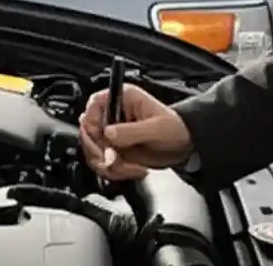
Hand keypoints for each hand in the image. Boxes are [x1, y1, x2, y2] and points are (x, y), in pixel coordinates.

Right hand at [78, 83, 193, 180]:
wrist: (184, 146)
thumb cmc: (175, 128)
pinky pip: (102, 163)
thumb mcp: (155, 128)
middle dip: (101, 151)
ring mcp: (112, 134)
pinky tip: (133, 170)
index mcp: (122, 99)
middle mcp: (113, 114)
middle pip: (88, 131)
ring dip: (109, 165)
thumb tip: (108, 133)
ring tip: (131, 168)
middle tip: (116, 160)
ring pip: (93, 151)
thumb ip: (131, 131)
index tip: (102, 139)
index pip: (94, 105)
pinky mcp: (114, 150)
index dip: (93, 123)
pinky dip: (114, 172)